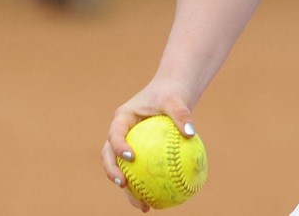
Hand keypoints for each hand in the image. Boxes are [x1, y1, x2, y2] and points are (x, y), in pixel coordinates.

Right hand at [102, 80, 199, 211]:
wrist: (170, 94)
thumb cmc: (171, 94)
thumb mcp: (176, 100)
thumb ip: (181, 113)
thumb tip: (190, 132)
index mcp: (122, 118)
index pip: (115, 133)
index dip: (118, 146)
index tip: (130, 157)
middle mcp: (120, 133)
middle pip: (108, 155)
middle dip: (112, 171)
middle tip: (124, 184)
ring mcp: (126, 144)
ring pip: (120, 169)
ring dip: (127, 189)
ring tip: (142, 205)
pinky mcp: (136, 155)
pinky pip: (138, 172)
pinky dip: (145, 187)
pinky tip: (158, 202)